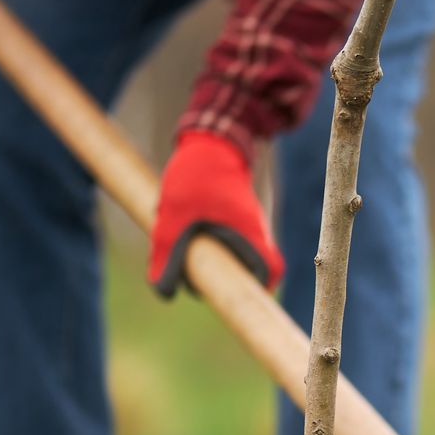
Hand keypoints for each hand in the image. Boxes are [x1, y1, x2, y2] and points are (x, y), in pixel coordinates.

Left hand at [149, 131, 284, 297]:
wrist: (209, 139)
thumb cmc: (195, 177)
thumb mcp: (172, 219)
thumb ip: (166, 255)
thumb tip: (162, 292)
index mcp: (249, 234)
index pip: (272, 270)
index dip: (261, 288)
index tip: (237, 295)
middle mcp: (254, 231)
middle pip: (250, 269)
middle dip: (223, 278)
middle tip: (195, 277)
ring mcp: (247, 223)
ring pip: (235, 254)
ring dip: (212, 259)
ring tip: (185, 251)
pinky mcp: (236, 216)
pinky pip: (227, 239)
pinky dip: (209, 243)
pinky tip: (186, 231)